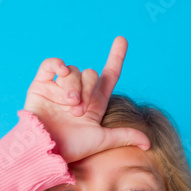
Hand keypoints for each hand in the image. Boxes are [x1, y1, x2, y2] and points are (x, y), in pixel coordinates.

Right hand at [21, 36, 150, 164]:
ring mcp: (59, 88)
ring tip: (69, 104)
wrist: (45, 151)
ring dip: (73, 86)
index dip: (116, 57)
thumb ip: (124, 136)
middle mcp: (77, 93)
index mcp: (93, 103)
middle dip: (88, 90)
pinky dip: (57, 64)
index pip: (108, 76)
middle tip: (78, 111)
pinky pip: (51, 65)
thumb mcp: (101, 140)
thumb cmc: (71, 149)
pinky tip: (62, 71)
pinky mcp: (41, 85)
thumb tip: (149, 144)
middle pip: (91, 74)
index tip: (122, 40)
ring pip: (73, 71)